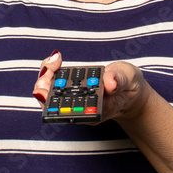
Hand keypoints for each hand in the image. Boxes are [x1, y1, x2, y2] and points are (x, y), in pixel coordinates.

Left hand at [32, 53, 153, 124]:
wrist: (130, 92)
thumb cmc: (128, 86)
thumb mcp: (129, 79)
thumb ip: (120, 80)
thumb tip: (110, 83)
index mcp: (94, 112)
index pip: (66, 110)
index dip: (51, 101)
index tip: (42, 90)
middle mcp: (81, 110)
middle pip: (52, 103)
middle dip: (44, 85)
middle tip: (49, 66)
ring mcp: (76, 103)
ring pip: (51, 94)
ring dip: (47, 77)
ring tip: (52, 61)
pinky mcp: (74, 93)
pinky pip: (57, 85)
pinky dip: (53, 72)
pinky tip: (55, 60)